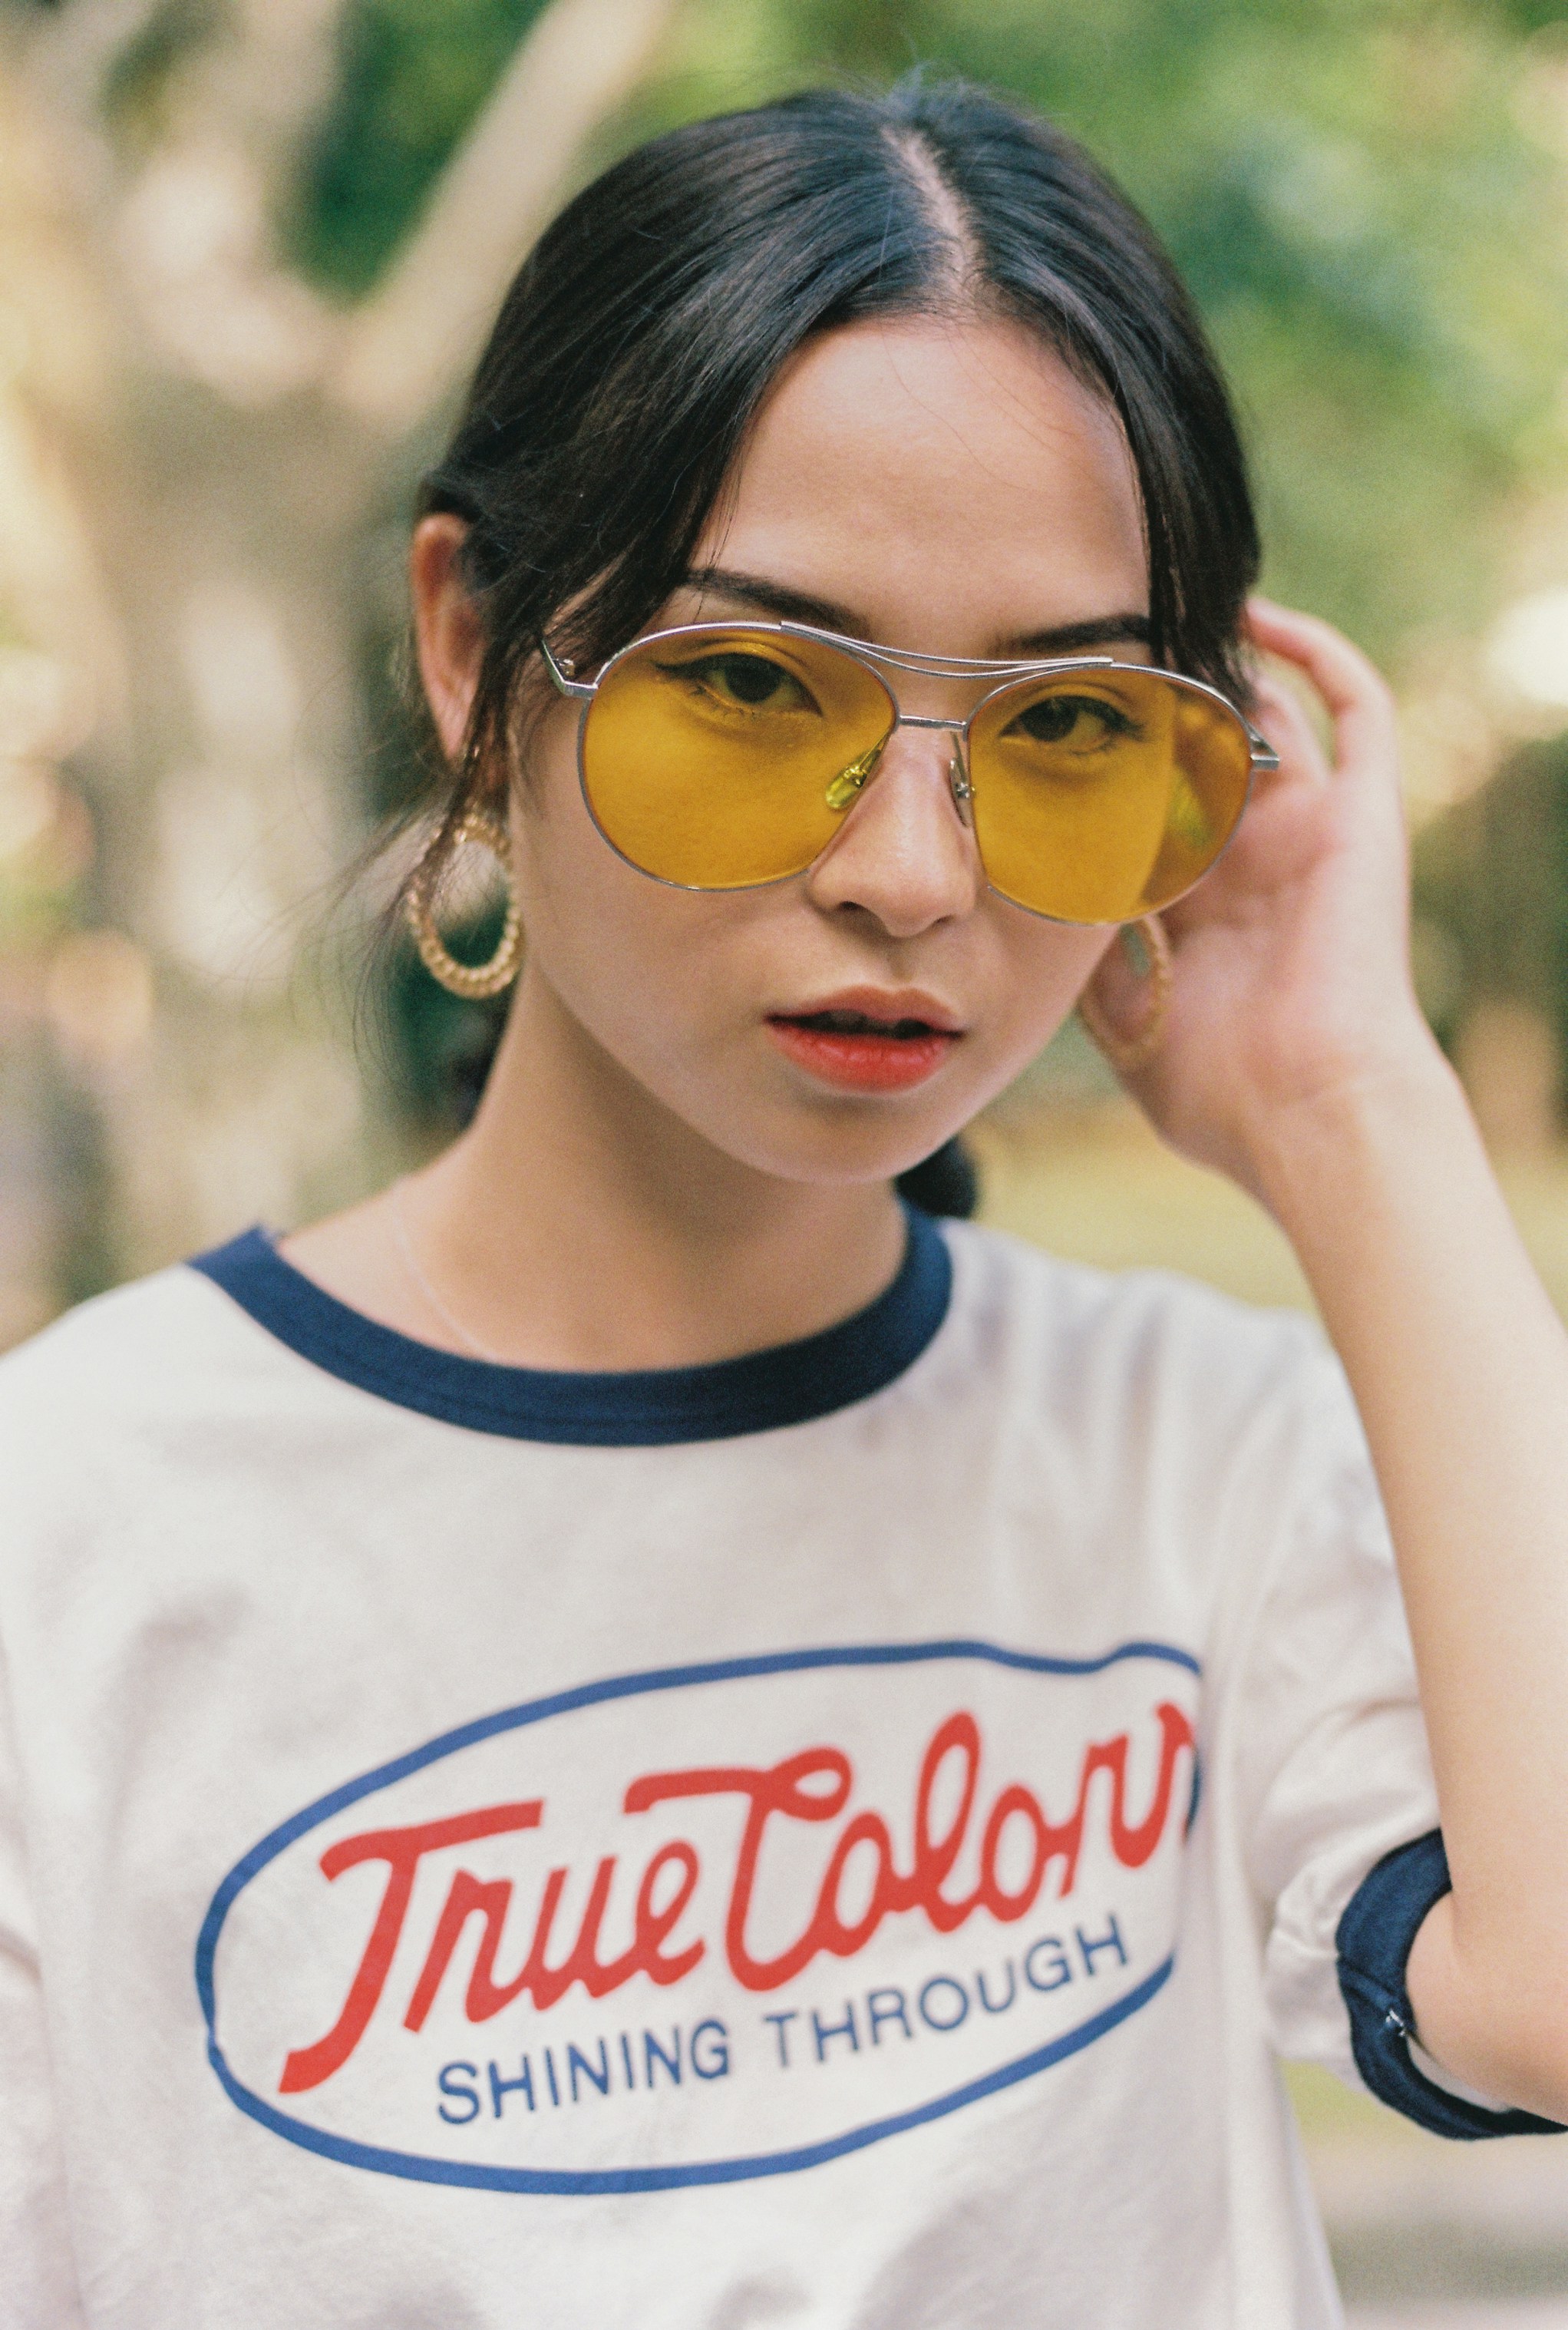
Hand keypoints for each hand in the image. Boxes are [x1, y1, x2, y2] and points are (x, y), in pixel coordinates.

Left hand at [1085, 596, 1447, 1199]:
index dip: (1101, 762)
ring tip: (1152, 615)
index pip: (1148, 803)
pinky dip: (1313, 651)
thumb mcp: (1120, 1025)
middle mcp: (1254, 857)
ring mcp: (1310, 830)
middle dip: (1151, 703)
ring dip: (1215, 667)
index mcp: (1200, 903)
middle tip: (1086, 650)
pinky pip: (1358, 705)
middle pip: (1200, 749)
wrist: (1309, 1111)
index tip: (1033, 720)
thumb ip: (1081, 962)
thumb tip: (1019, 908)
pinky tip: (1255, 612)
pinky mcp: (1363, 813)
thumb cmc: (1220, 1092)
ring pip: (1266, 714)